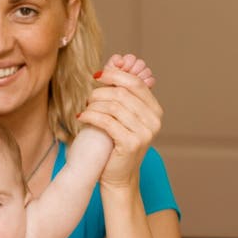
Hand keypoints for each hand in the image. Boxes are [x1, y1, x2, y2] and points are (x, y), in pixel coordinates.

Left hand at [79, 53, 161, 188]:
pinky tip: (82, 117)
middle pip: (123, 93)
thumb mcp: (123, 117)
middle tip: (88, 98)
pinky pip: (107, 121)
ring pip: (114, 106)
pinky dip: (91, 116)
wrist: (118, 177)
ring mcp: (145, 132)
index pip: (135, 83)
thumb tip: (115, 60)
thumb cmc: (117, 145)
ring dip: (95, 104)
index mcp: (155, 111)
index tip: (97, 75)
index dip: (115, 75)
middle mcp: (154, 120)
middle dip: (101, 92)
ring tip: (85, 109)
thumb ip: (122, 94)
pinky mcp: (131, 143)